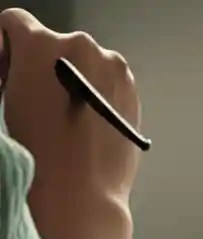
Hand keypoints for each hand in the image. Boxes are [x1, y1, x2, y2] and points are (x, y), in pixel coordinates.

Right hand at [0, 8, 141, 238]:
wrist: (79, 193)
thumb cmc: (37, 154)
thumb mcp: (7, 104)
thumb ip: (14, 73)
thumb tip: (17, 72)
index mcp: (42, 43)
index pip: (14, 22)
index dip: (5, 47)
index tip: (5, 71)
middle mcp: (82, 47)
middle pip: (51, 41)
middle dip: (37, 64)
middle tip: (31, 100)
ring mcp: (112, 68)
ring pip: (82, 59)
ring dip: (69, 77)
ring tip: (59, 117)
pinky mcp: (132, 90)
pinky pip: (107, 79)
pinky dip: (94, 91)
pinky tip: (81, 122)